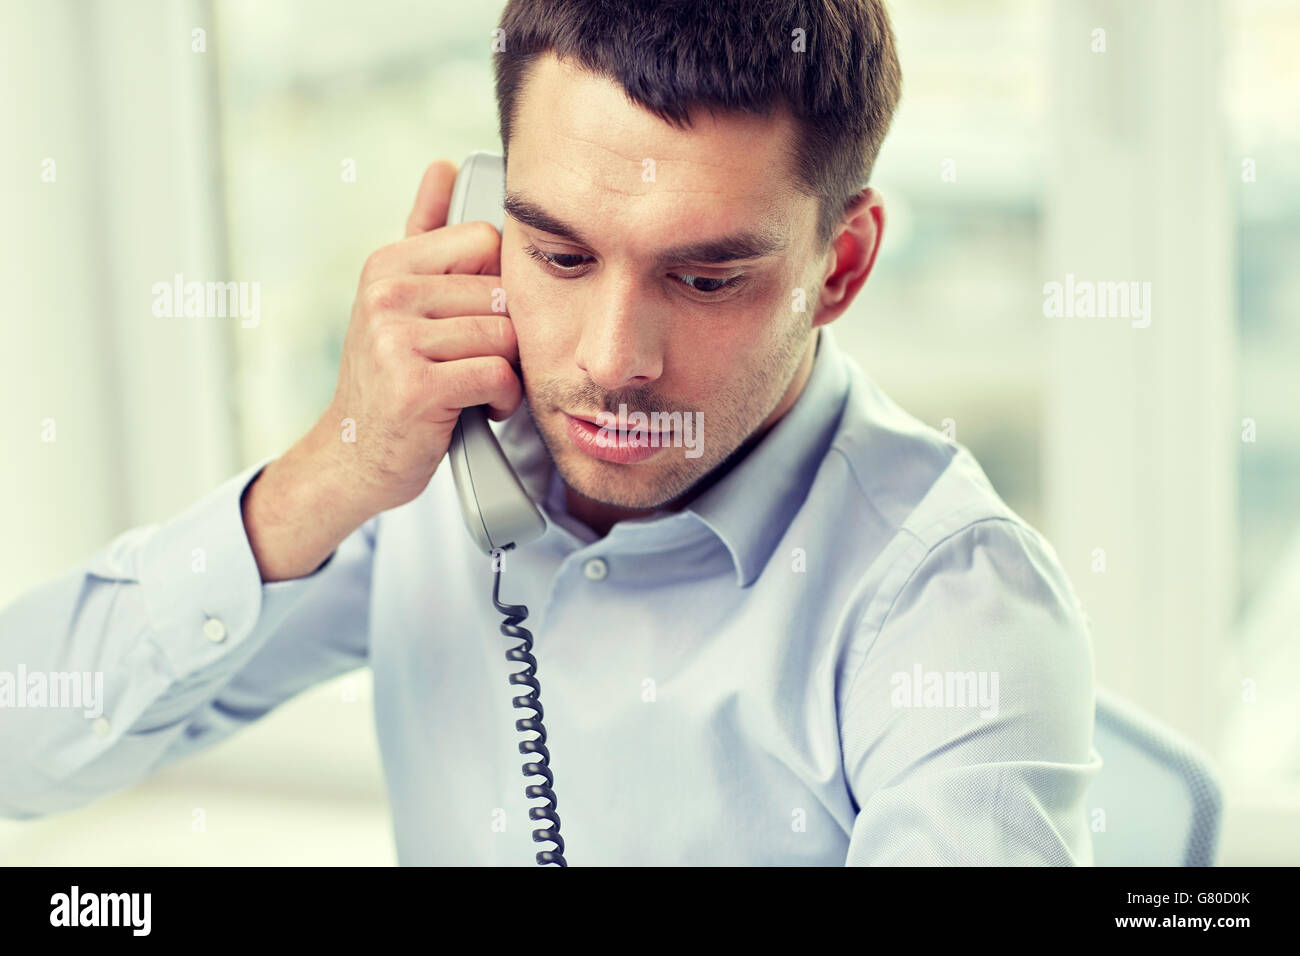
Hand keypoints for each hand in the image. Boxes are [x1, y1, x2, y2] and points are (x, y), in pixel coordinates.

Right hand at [319, 159, 521, 516]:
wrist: (352, 459)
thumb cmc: (390, 381)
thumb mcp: (397, 302)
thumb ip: (423, 234)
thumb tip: (442, 165)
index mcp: (388, 266)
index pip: (486, 242)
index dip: (498, 287)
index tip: (475, 321)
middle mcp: (386, 294)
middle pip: (502, 292)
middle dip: (504, 337)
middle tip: (473, 364)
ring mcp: (396, 339)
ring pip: (504, 336)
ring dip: (505, 372)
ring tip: (473, 387)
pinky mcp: (415, 386)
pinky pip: (497, 375)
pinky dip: (502, 400)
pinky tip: (478, 409)